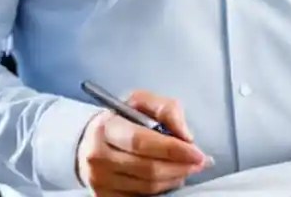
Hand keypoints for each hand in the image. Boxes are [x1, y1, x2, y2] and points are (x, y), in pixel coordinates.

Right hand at [77, 90, 211, 195]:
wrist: (91, 141)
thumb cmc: (121, 121)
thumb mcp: (142, 103)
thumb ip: (167, 110)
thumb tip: (185, 136)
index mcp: (105, 128)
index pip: (141, 142)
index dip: (173, 149)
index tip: (197, 153)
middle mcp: (97, 156)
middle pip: (149, 168)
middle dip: (180, 166)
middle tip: (198, 161)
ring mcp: (99, 180)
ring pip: (149, 186)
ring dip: (174, 178)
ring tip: (184, 167)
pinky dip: (162, 189)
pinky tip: (167, 177)